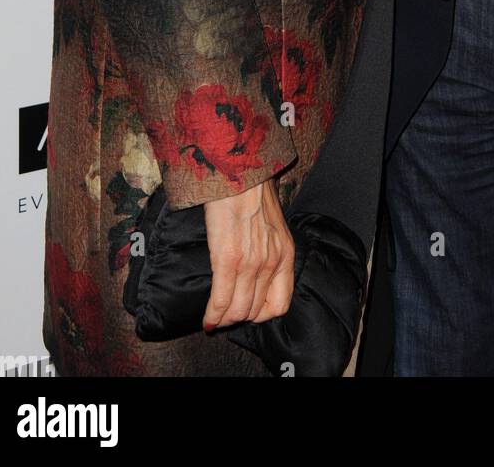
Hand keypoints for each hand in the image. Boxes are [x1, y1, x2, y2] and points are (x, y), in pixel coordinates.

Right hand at [202, 175, 294, 330]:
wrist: (239, 173)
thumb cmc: (252, 193)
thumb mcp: (273, 225)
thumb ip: (269, 249)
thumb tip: (257, 267)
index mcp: (285, 255)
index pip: (280, 304)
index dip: (262, 315)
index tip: (248, 312)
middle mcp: (271, 263)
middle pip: (255, 311)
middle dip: (238, 318)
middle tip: (225, 315)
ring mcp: (251, 264)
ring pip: (238, 311)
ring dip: (224, 319)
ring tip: (214, 319)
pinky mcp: (228, 260)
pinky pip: (221, 301)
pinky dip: (212, 315)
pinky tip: (207, 319)